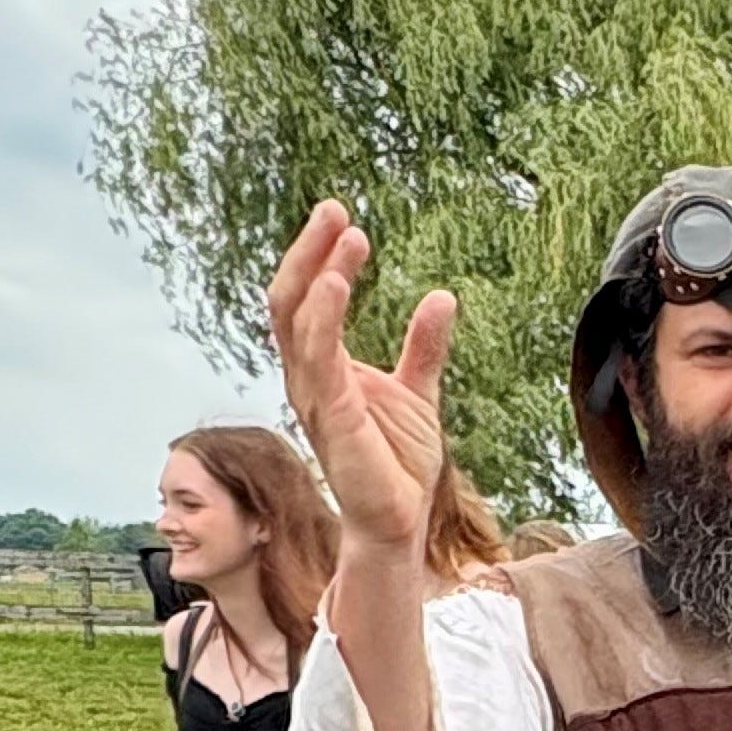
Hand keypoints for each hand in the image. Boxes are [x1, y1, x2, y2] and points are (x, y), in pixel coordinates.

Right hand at [267, 203, 455, 559]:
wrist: (400, 522)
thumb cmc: (399, 465)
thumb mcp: (418, 392)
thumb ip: (424, 347)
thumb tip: (441, 296)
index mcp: (324, 368)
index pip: (307, 299)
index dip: (319, 257)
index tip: (342, 219)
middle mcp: (309, 377)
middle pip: (290, 299)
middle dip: (309, 251)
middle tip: (335, 208)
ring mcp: (316, 396)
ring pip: (298, 321)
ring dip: (319, 271)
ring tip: (347, 233)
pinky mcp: (332, 416)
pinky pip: (318, 358)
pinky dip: (325, 317)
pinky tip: (337, 283)